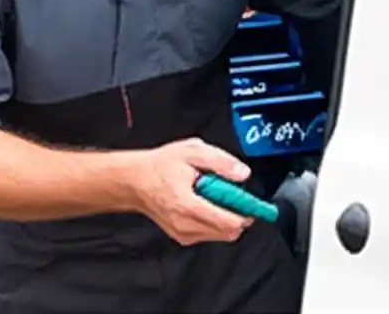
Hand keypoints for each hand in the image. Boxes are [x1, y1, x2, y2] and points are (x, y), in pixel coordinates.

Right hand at [128, 137, 254, 245]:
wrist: (135, 180)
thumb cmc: (162, 165)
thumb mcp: (193, 151)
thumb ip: (221, 162)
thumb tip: (243, 174)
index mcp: (187, 205)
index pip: (227, 222)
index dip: (246, 212)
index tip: (253, 202)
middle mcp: (184, 225)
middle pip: (228, 232)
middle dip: (237, 214)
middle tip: (231, 194)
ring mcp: (182, 233)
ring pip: (221, 235)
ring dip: (225, 217)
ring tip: (213, 196)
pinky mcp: (182, 237)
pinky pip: (210, 234)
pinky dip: (215, 221)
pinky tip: (205, 203)